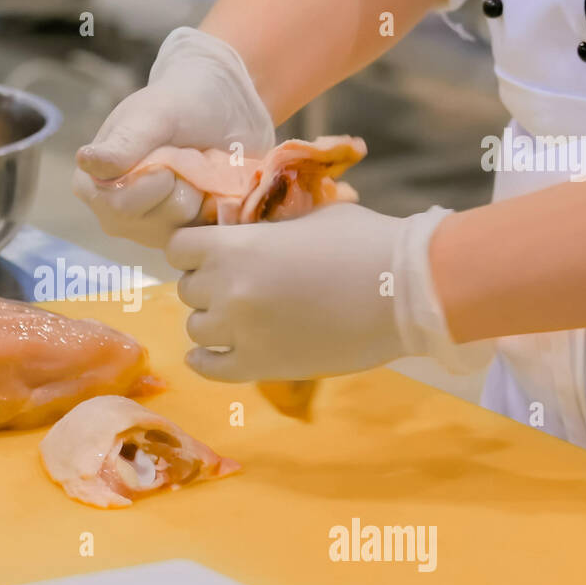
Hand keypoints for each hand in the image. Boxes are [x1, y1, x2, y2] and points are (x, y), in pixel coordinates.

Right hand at [73, 27, 274, 247]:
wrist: (219, 109)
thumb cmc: (180, 104)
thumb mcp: (154, 114)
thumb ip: (124, 142)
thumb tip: (84, 161)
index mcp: (92, 186)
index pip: (121, 206)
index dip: (158, 178)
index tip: (168, 149)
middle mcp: (112, 216)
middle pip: (155, 223)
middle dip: (181, 184)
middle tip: (184, 156)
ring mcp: (146, 231)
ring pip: (183, 228)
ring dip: (200, 192)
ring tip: (196, 167)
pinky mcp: (178, 237)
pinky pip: (205, 233)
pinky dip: (214, 205)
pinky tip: (208, 184)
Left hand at [166, 203, 472, 380]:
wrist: (406, 291)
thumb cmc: (365, 242)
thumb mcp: (305, 217)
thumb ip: (265, 227)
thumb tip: (246, 229)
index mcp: (235, 245)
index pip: (179, 248)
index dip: (194, 249)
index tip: (212, 252)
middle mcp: (227, 289)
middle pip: (187, 289)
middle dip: (208, 284)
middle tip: (239, 284)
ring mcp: (240, 332)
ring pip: (196, 328)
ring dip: (212, 320)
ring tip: (241, 316)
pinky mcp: (260, 366)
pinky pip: (208, 367)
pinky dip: (206, 359)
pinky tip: (213, 352)